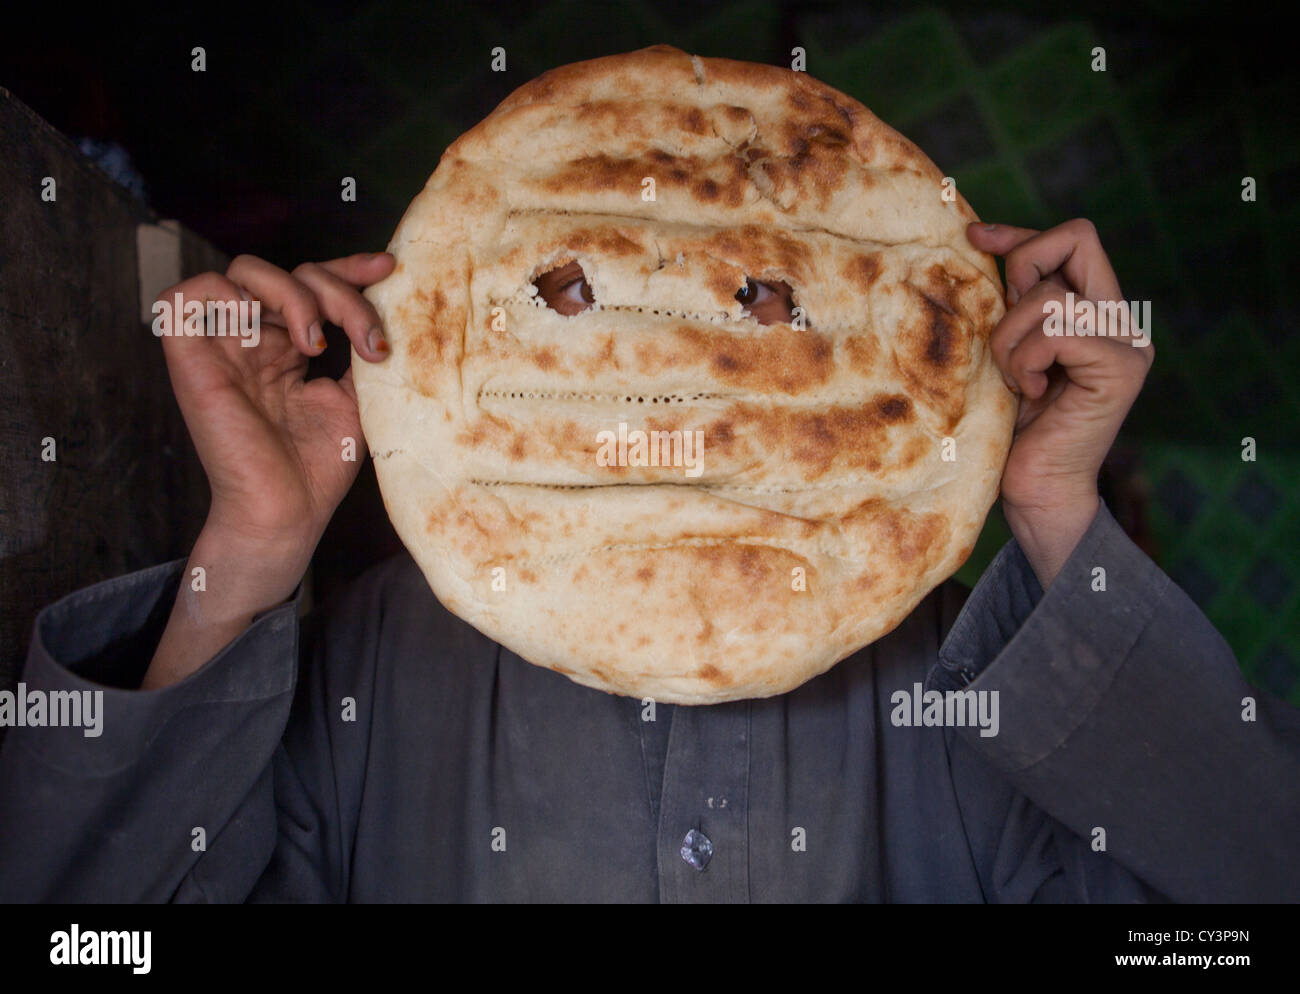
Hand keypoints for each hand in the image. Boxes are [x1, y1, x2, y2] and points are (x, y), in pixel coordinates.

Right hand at [143, 251, 394, 687]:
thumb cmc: (317, 467)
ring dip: (293, 293)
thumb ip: (360, 351)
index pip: (312, 283)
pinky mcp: (192, 360)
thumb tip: (387, 311)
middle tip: (368, 341)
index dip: (348, 268)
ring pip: (244, 271)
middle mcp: (254, 342)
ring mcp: (223, 348)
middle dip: (337, 292)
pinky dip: (228, 296)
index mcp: (287, 348)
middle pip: (289, 272)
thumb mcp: (356, 399)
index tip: (388, 269)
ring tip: (318, 345)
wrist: (288, 512)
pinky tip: (268, 335)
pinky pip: (188, 296)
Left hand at [965, 219, 1153, 586]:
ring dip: (1011, 337)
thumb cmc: (1009, 429)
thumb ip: (1012, 305)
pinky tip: (1028, 393)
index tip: (974, 237)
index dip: (1021, 235)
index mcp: (1097, 313)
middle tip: (1004, 336)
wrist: (1034, 493)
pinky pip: (1057, 331)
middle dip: (1020, 276)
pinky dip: (1025, 359)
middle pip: (1075, 239)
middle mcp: (1123, 321)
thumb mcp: (1004, 351)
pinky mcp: (1121, 367)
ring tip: (1013, 380)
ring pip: (1052, 296)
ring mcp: (1127, 343)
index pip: (1070, 241)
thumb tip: (977, 239)